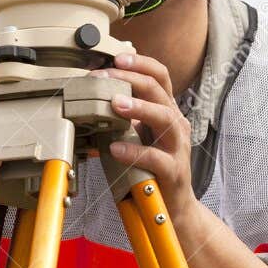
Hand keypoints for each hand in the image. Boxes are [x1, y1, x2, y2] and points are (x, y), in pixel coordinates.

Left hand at [97, 53, 200, 226]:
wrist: (172, 209)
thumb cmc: (150, 169)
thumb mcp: (136, 135)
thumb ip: (121, 117)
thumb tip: (89, 97)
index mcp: (167, 110)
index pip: (160, 75)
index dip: (140, 63)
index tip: (115, 58)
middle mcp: (176, 123)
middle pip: (159, 89)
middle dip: (130, 78)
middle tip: (103, 77)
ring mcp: (177, 146)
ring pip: (164, 117)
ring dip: (138, 106)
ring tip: (115, 103)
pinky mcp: (173, 171)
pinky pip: (155, 157)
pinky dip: (134, 151)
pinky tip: (115, 148)